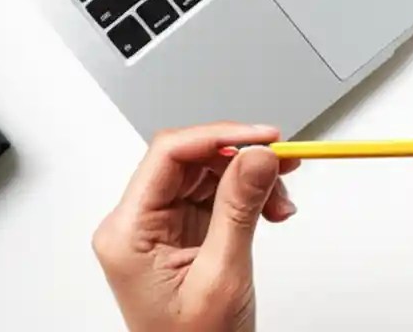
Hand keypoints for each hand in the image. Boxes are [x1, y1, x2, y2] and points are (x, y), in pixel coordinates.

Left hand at [93, 123, 298, 331]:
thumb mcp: (222, 276)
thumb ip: (238, 209)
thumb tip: (256, 157)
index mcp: (128, 232)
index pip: (168, 155)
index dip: (219, 137)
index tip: (263, 138)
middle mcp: (138, 224)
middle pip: (190, 160)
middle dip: (242, 160)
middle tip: (283, 163)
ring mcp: (160, 228)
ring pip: (208, 175)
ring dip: (250, 180)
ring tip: (281, 199)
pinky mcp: (182, 234)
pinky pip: (216, 196)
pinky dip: (249, 197)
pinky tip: (271, 209)